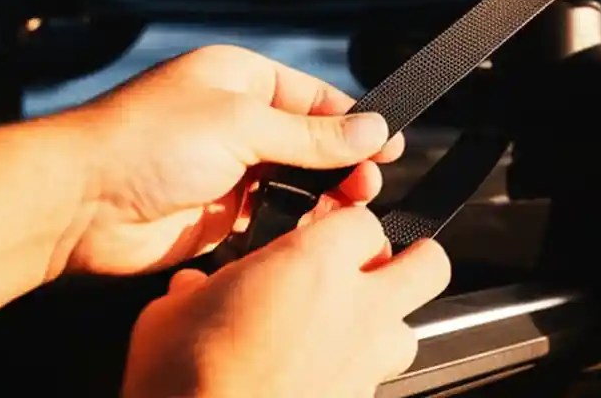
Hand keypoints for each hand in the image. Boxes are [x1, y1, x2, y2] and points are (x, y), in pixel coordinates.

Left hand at [53, 45, 403, 275]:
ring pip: (293, 184)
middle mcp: (232, 120)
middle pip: (307, 143)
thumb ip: (311, 135)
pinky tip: (308, 233)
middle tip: (367, 186)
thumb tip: (370, 128)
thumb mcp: (241, 125)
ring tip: (345, 210)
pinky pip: (270, 220)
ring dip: (321, 198)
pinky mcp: (217, 214)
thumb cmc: (142, 142)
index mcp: (237, 79)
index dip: (352, 122)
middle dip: (342, 164)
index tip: (388, 145)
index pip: (312, 98)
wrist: (79, 203)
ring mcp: (225, 168)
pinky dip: (291, 227)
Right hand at [122, 206, 450, 397]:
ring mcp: (366, 362)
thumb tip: (196, 290)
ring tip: (345, 333)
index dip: (344, 225)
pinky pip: (377, 380)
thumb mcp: (173, 312)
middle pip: (428, 264)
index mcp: (314, 263)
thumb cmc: (185, 380)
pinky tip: (320, 378)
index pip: (364, 219)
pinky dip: (356, 374)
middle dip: (409, 262)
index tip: (321, 236)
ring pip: (408, 330)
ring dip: (384, 326)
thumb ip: (201, 288)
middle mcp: (356, 307)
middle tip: (375, 269)